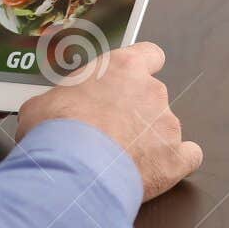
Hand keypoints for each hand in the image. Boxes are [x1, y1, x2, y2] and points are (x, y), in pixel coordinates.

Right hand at [17, 42, 201, 200]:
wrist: (73, 167)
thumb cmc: (55, 129)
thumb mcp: (41, 104)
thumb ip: (58, 102)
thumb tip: (48, 114)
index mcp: (123, 68)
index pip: (150, 54)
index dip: (143, 68)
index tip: (132, 81)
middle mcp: (152, 90)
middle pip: (154, 97)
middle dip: (136, 114)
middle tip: (110, 133)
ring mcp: (167, 124)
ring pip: (165, 129)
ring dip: (148, 142)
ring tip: (120, 161)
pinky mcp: (175, 158)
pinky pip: (187, 157)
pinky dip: (175, 164)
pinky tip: (156, 172)